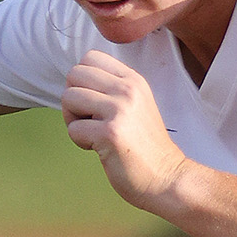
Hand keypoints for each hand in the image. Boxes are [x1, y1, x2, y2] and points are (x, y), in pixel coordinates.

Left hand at [61, 50, 191, 210]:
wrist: (167, 178)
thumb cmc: (145, 147)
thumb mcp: (136, 105)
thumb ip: (111, 90)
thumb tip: (74, 84)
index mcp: (133, 80)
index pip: (90, 58)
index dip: (82, 81)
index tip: (94, 103)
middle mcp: (128, 90)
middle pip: (74, 74)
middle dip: (72, 99)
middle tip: (88, 119)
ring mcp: (119, 110)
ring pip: (69, 97)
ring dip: (73, 120)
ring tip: (93, 133)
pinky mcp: (110, 133)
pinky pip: (73, 129)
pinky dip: (80, 141)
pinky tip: (99, 149)